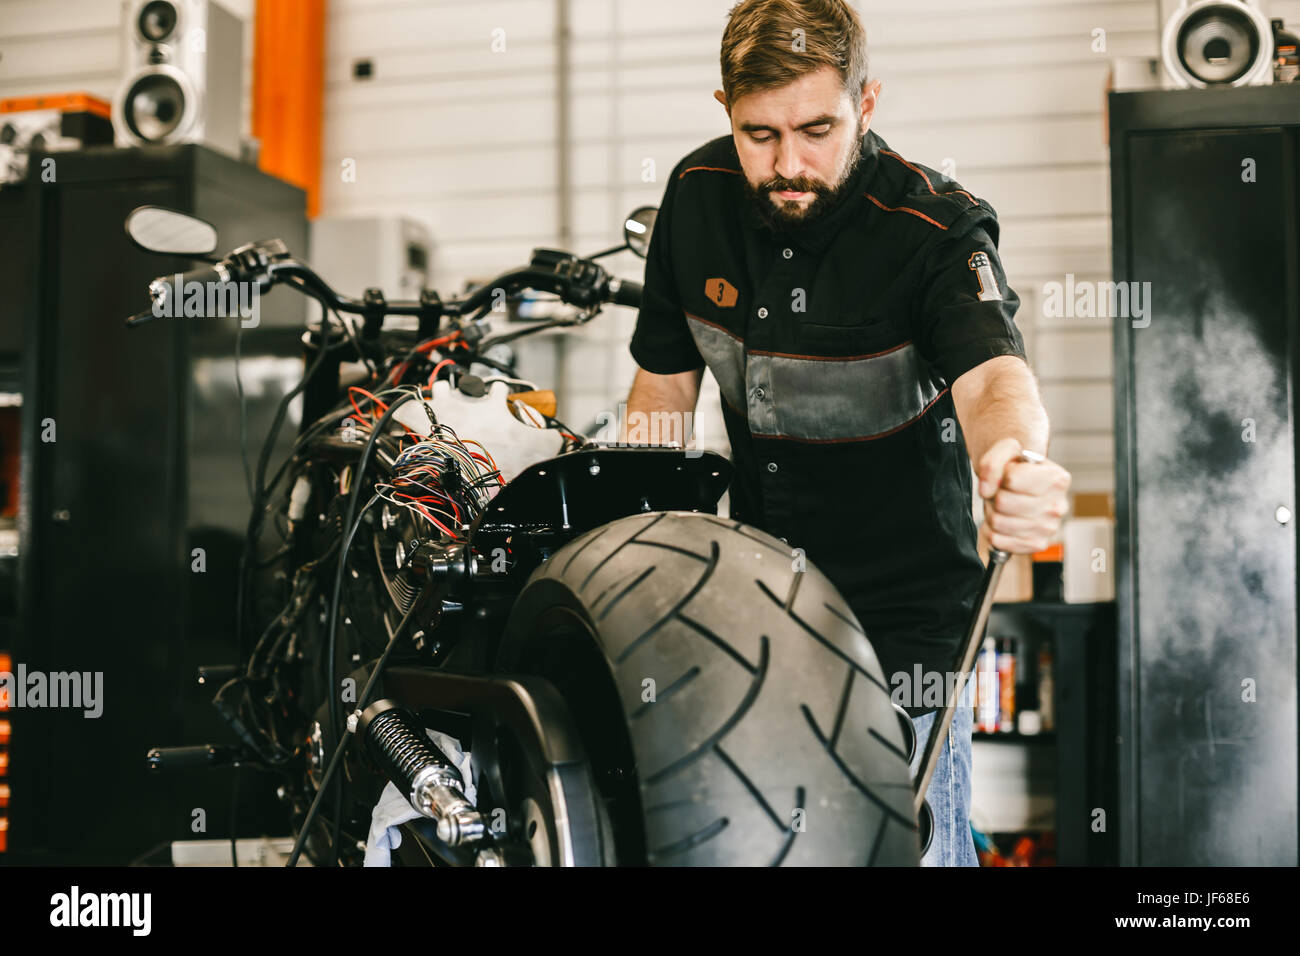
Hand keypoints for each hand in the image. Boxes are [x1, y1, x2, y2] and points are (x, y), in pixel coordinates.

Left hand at [976, 438, 1070, 554]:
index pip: (1012, 479)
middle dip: (995, 495)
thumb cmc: (1016, 468)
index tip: (1008, 474)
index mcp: (1057, 479)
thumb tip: (987, 491)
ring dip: (992, 512)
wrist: (1020, 487)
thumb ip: (992, 463)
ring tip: (1002, 506)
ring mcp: (1049, 528)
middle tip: (1002, 492)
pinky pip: (998, 541)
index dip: (1002, 475)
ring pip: (998, 522)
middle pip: (1003, 502)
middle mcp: (1058, 505)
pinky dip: (992, 530)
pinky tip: (1003, 520)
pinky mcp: (1036, 544)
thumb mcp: (1006, 450)